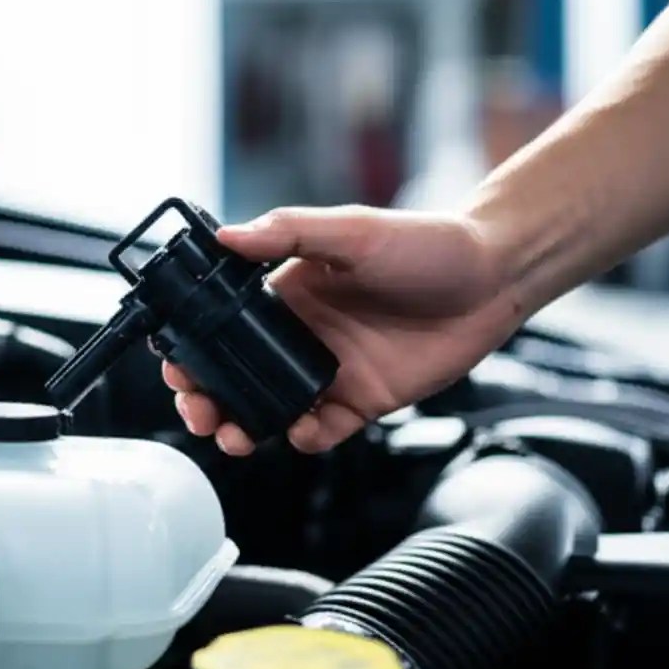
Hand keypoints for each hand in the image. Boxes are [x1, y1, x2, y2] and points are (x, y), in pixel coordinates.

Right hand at [163, 205, 522, 455]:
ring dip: (245, 425)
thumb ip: (287, 231)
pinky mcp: (362, 400)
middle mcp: (300, 334)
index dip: (193, 346)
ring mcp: (329, 369)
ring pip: (269, 408)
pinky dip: (305, 438)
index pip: (222, 324)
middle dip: (207, 397)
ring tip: (235, 435)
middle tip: (197, 410)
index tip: (175, 361)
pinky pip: (323, 429)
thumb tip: (227, 235)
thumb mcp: (351, 230)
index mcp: (286, 293)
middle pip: (235, 375)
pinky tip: (303, 430)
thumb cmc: (426, 244)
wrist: (493, 277)